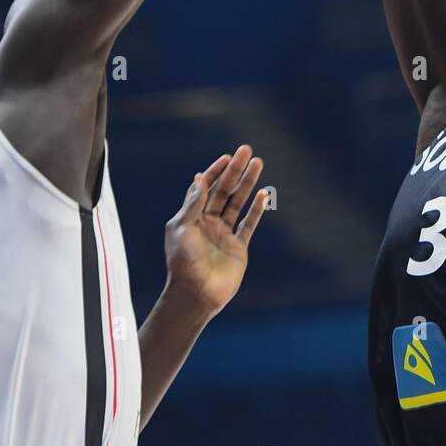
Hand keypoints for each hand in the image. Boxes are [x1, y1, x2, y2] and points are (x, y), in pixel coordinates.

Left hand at [163, 146, 268, 318]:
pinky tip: (264, 194)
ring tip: (259, 163)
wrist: (196, 294)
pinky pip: (249, 224)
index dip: (216, 171)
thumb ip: (193, 203)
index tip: (227, 157)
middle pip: (225, 190)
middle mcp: (208, 222)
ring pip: (238, 203)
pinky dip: (257, 210)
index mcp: (192, 217)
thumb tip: (200, 176)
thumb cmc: (183, 262)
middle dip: (235, 170)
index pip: (205, 187)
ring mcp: (224, 234)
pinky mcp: (238, 248)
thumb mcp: (182, 228)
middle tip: (247, 150)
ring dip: (248, 183)